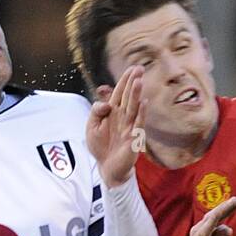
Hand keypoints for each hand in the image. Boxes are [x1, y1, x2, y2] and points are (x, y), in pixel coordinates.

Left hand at [86, 65, 146, 187]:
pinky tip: (143, 103)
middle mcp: (123, 117)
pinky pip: (138, 124)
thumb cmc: (100, 147)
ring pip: (133, 107)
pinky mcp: (133, 138)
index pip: (120, 92)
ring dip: (136, 94)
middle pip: (129, 96)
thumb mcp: (91, 126)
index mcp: (113, 112)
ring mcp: (129, 127)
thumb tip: (107, 104)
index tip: (132, 69)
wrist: (107, 167)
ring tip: (139, 81)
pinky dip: (141, 114)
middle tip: (139, 68)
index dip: (125, 80)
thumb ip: (96, 111)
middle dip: (133, 82)